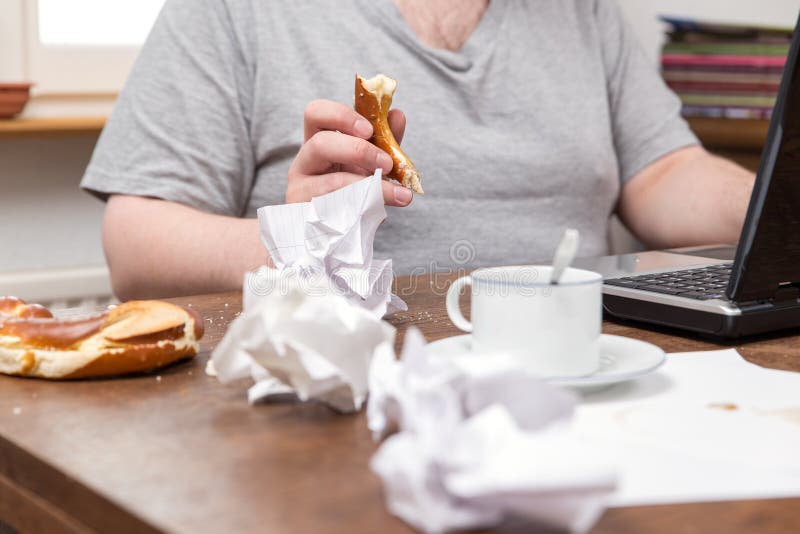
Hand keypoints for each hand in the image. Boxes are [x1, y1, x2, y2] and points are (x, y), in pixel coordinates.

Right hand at [286, 99, 413, 206]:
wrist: (335, 236)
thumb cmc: (350, 192)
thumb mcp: (367, 164)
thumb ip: (383, 142)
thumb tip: (397, 115)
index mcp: (317, 141)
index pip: (316, 113)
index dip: (341, 116)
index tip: (369, 128)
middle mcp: (304, 162)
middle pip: (321, 144)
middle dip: (359, 151)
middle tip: (387, 163)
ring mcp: (301, 190)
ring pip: (332, 183)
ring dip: (370, 186)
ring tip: (397, 195)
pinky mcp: (306, 217)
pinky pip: (336, 211)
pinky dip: (362, 209)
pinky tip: (379, 211)